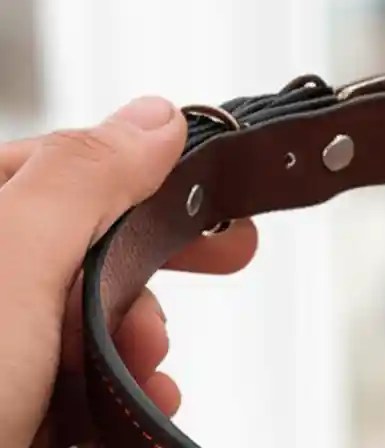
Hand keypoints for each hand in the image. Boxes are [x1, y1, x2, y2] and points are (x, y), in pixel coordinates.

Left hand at [0, 97, 258, 446]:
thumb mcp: (8, 267)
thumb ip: (81, 180)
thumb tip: (150, 118)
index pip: (54, 162)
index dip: (140, 167)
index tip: (211, 182)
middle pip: (80, 236)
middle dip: (150, 258)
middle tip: (228, 254)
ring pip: (86, 311)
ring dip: (141, 332)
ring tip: (152, 364)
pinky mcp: (11, 401)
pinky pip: (82, 372)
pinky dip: (125, 383)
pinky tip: (147, 398)